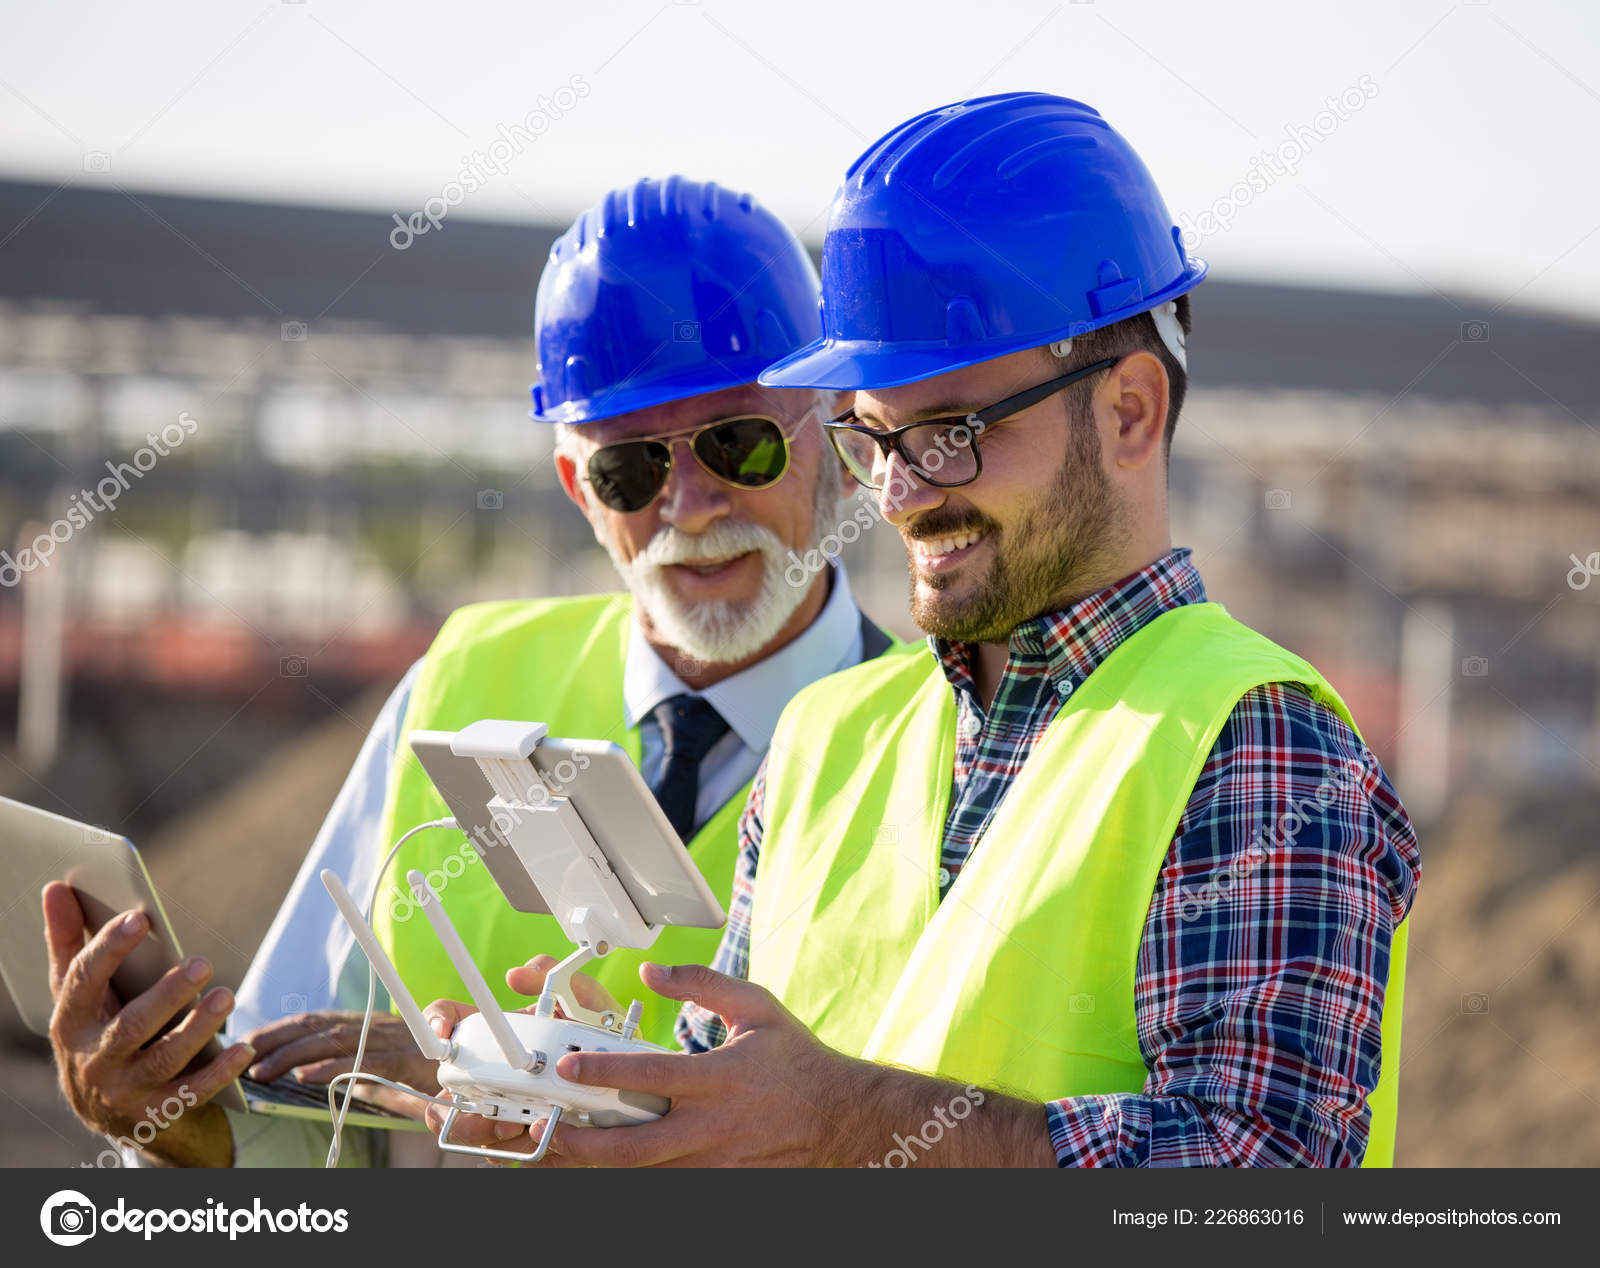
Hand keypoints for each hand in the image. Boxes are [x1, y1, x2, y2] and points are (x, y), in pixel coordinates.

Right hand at [42, 882, 252, 1167]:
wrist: (106, 1113)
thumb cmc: (97, 1031)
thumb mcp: (79, 995)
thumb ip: (69, 942)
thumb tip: (56, 886)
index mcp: (70, 1023)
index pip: (84, 982)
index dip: (109, 948)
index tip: (141, 917)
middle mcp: (93, 1061)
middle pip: (131, 1026)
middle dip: (167, 995)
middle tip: (202, 963)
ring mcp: (124, 1091)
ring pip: (164, 1060)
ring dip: (198, 1028)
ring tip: (225, 996)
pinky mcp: (156, 1114)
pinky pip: (191, 1094)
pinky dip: (219, 1073)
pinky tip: (243, 1050)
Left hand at [241, 1011, 439, 1118]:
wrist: (479, 1066)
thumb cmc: (434, 1069)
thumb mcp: (391, 1068)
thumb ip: (360, 1069)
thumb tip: (322, 1077)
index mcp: (368, 1026)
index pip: (316, 1020)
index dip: (281, 1027)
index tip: (249, 1038)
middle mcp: (375, 1027)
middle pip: (316, 1027)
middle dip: (275, 1039)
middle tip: (241, 1055)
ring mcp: (388, 1042)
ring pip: (332, 1042)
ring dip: (292, 1055)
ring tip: (261, 1072)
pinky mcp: (403, 1061)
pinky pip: (360, 1063)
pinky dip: (330, 1068)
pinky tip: (303, 1077)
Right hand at [419, 954, 621, 1151]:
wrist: (630, 1077)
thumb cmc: (599, 1033)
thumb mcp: (584, 1000)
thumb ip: (555, 977)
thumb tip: (519, 974)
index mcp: (499, 1035)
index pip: (450, 1021)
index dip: (436, 1022)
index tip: (442, 1030)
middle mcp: (492, 1073)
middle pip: (447, 1090)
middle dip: (459, 1099)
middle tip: (491, 1099)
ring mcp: (503, 1107)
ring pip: (470, 1128)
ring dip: (488, 1129)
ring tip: (520, 1120)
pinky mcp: (522, 1138)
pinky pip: (502, 1154)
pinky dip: (516, 1151)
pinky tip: (539, 1138)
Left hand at [424, 962, 868, 1165]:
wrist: (839, 1119)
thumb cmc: (796, 1060)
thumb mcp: (758, 1006)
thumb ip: (702, 983)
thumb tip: (651, 970)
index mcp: (719, 1077)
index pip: (653, 1075)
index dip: (607, 1070)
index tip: (569, 1064)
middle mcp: (711, 1124)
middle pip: (634, 1144)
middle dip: (582, 1142)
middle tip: (541, 1131)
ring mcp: (711, 1159)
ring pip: (641, 1168)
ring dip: (595, 1160)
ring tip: (553, 1147)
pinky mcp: (715, 1178)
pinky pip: (662, 1176)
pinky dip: (628, 1169)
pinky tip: (598, 1160)